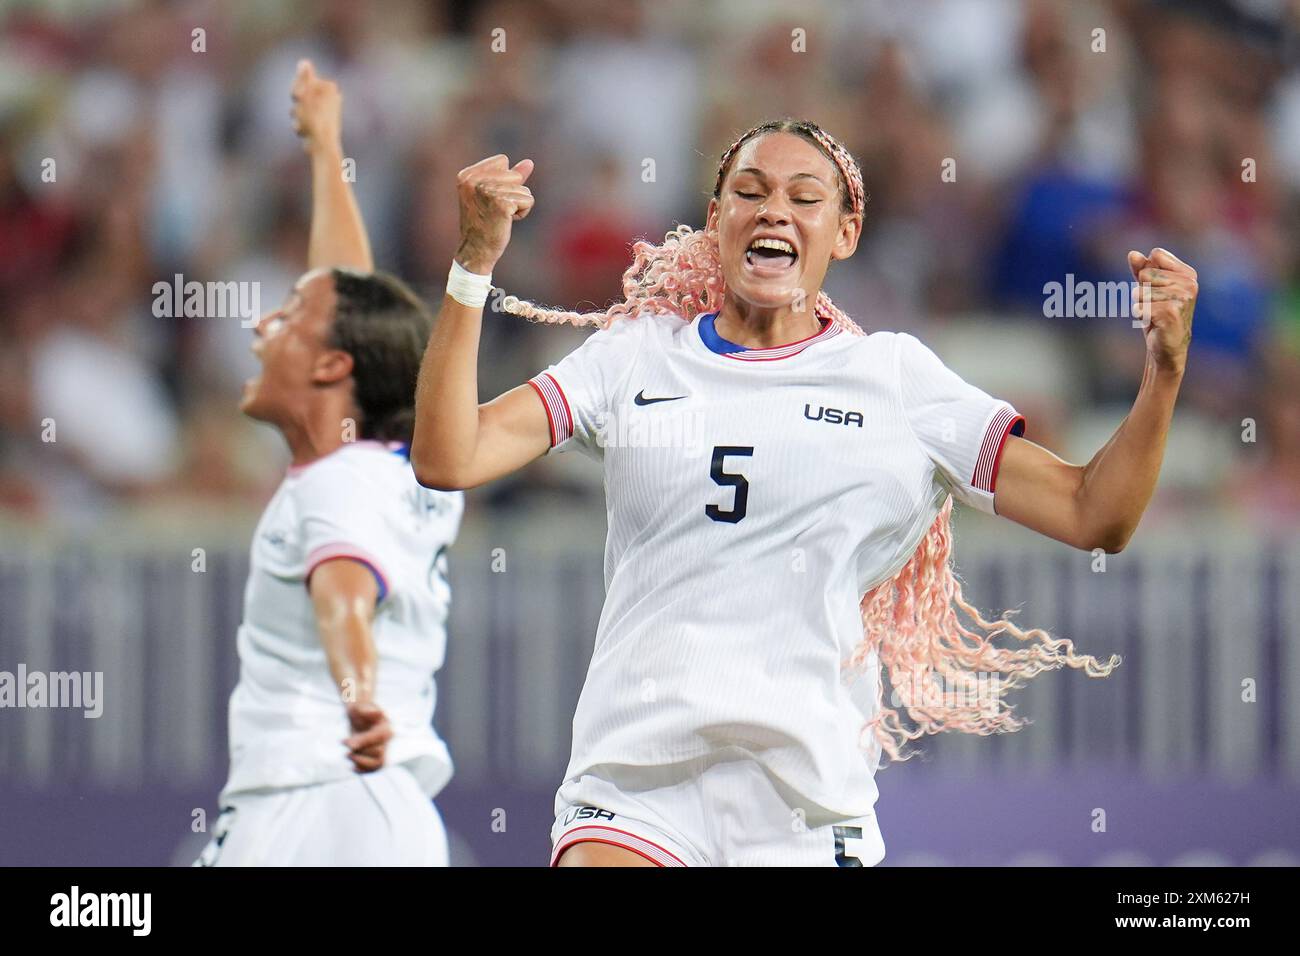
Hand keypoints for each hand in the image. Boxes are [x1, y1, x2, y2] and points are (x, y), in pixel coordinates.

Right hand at [290, 59, 340, 154]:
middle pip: (300, 95)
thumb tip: (304, 62)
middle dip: (297, 106)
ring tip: (305, 126)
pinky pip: (304, 122)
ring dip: (298, 118)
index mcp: (329, 86)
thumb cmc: (314, 120)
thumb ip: (304, 77)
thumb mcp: (305, 95)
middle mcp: (330, 97)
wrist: (323, 146)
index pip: (301, 81)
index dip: (296, 92)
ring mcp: (326, 111)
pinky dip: (302, 127)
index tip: (300, 99)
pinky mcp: (321, 124)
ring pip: (300, 110)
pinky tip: (306, 133)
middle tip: (303, 115)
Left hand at [343, 699, 391, 772]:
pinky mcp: (376, 757)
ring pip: (378, 763)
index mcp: (386, 726)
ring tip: (347, 755)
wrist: (360, 716)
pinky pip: (374, 769)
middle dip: (359, 751)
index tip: (348, 745)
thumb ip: (365, 709)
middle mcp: (387, 740)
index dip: (364, 742)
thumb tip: (377, 713)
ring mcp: (382, 749)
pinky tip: (352, 767)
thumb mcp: (359, 707)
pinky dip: (364, 771)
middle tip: (344, 742)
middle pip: (378, 752)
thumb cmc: (359, 710)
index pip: (379, 737)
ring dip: (361, 762)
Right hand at [454, 154, 534, 274]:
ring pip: (523, 188)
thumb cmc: (485, 223)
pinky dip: (522, 213)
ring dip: (518, 205)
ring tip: (501, 217)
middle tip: (496, 210)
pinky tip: (507, 221)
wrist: (476, 251)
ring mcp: (487, 191)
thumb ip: (510, 177)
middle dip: (513, 193)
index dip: (504, 180)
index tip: (490, 199)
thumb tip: (530, 162)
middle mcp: (474, 180)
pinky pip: (528, 200)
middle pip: (514, 174)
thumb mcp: (493, 195)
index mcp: (467, 175)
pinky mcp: (502, 203)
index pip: (502, 160)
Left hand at [1128, 247, 1195, 375]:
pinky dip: (1140, 315)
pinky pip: (1139, 307)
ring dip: (1141, 305)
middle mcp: (1189, 283)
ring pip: (1140, 291)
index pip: (1156, 255)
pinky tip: (1153, 323)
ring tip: (1155, 315)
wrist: (1167, 346)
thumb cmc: (1158, 315)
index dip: (1147, 273)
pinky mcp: (1171, 313)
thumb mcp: (1149, 289)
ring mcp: (1182, 298)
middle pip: (1146, 274)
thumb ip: (1141, 270)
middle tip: (1155, 306)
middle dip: (1142, 292)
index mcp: (1188, 274)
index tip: (1157, 289)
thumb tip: (1132, 254)